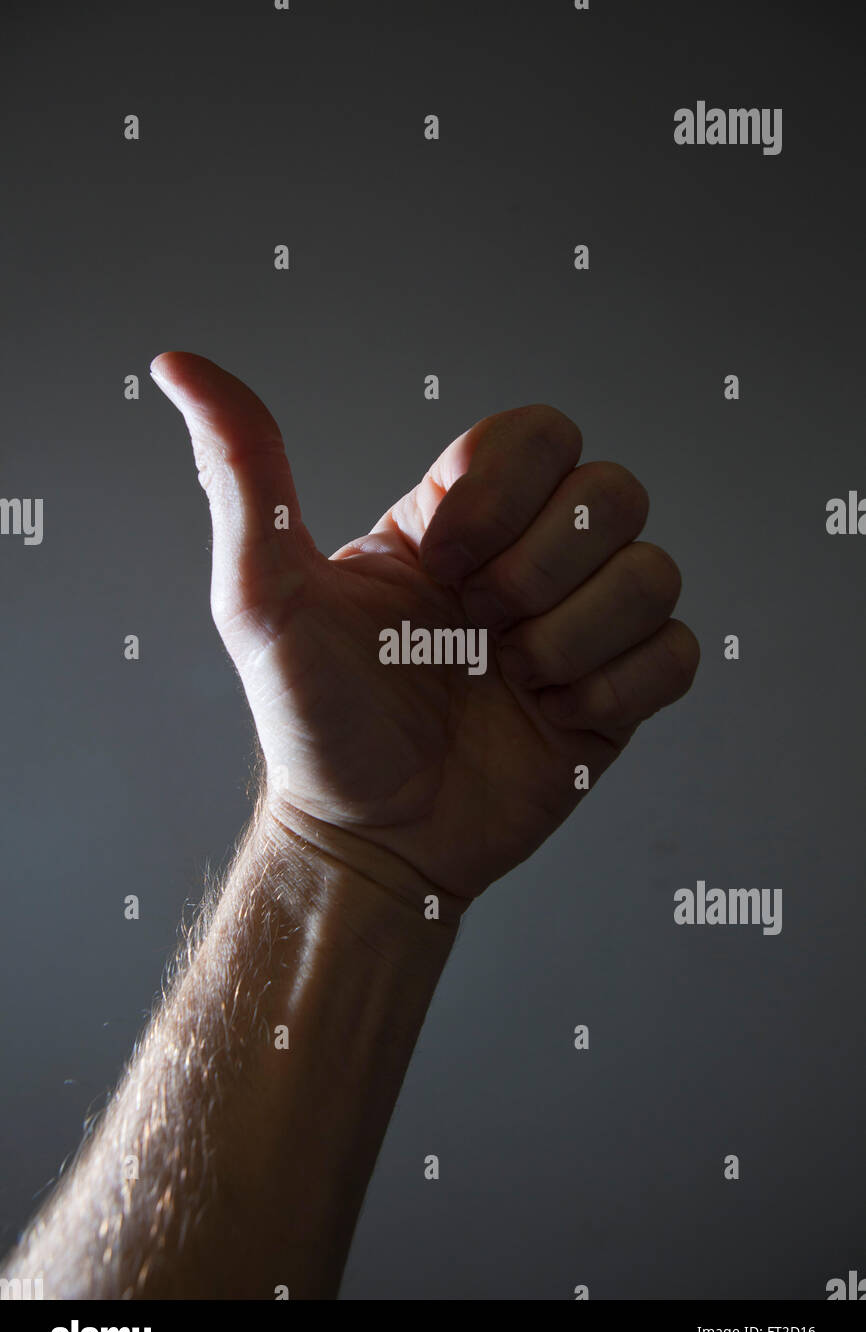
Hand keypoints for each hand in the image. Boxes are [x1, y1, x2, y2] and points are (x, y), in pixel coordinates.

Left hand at [151, 352, 698, 900]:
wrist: (368, 841)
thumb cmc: (315, 722)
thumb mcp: (264, 592)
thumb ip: (243, 471)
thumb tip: (177, 363)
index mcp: (458, 520)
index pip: (539, 434)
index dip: (502, 496)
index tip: (438, 566)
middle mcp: (526, 563)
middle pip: (612, 492)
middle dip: (541, 570)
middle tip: (477, 630)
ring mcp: (578, 629)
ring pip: (654, 570)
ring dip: (578, 635)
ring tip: (514, 682)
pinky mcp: (616, 697)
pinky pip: (677, 652)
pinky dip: (619, 687)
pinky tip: (555, 716)